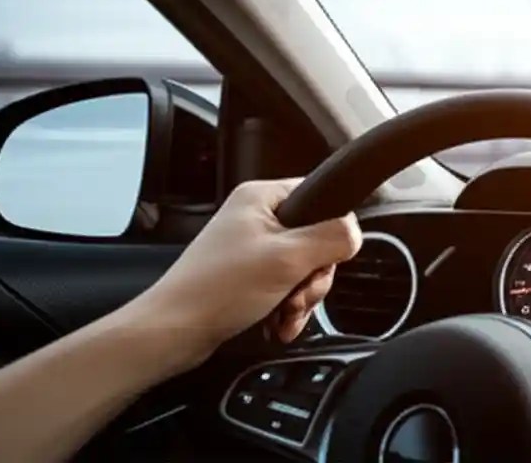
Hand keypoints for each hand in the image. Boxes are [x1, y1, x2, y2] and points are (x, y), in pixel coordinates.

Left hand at [134, 179, 361, 366]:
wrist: (173, 332)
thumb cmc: (216, 290)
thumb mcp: (288, 259)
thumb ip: (332, 239)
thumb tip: (356, 233)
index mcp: (262, 197)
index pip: (322, 199)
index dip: (331, 232)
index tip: (323, 259)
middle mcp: (257, 217)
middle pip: (318, 240)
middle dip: (314, 277)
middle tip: (299, 294)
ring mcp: (253, 248)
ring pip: (305, 268)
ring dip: (303, 297)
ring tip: (285, 315)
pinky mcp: (249, 276)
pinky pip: (287, 286)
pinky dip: (288, 308)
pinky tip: (278, 323)